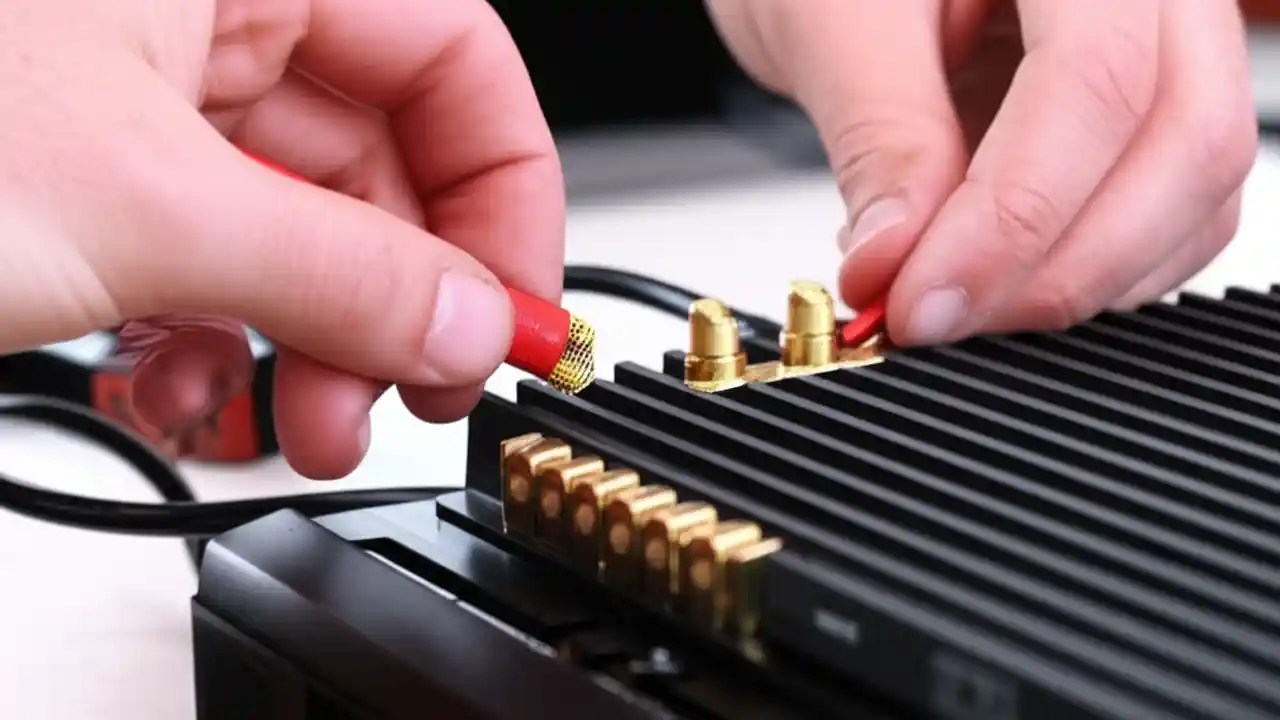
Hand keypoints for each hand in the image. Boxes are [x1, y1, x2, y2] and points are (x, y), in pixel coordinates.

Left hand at [0, 0, 562, 477]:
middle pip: (383, 160)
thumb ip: (337, 273)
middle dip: (400, 301)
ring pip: (300, 231)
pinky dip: (222, 346)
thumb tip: (469, 327)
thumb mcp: (145, 209)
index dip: (506, 191)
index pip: (452, 55)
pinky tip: (195, 394)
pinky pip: (212, 266)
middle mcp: (200, 16)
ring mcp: (144, 99)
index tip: (514, 308)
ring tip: (311, 426)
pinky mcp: (96, 182)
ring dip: (318, 346)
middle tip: (420, 389)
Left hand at [707, 0, 1256, 343]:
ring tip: (952, 301)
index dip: (1013, 218)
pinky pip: (1170, 211)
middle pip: (1187, 143)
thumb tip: (899, 263)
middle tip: (936, 319)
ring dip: (1076, 279)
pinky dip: (1088, 269)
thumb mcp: (830, 22)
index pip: (1094, 82)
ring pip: (1193, 190)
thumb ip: (881, 138)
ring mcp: (1166, 46)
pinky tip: (996, 279)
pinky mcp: (1147, 110)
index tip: (924, 301)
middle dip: (1060, 267)